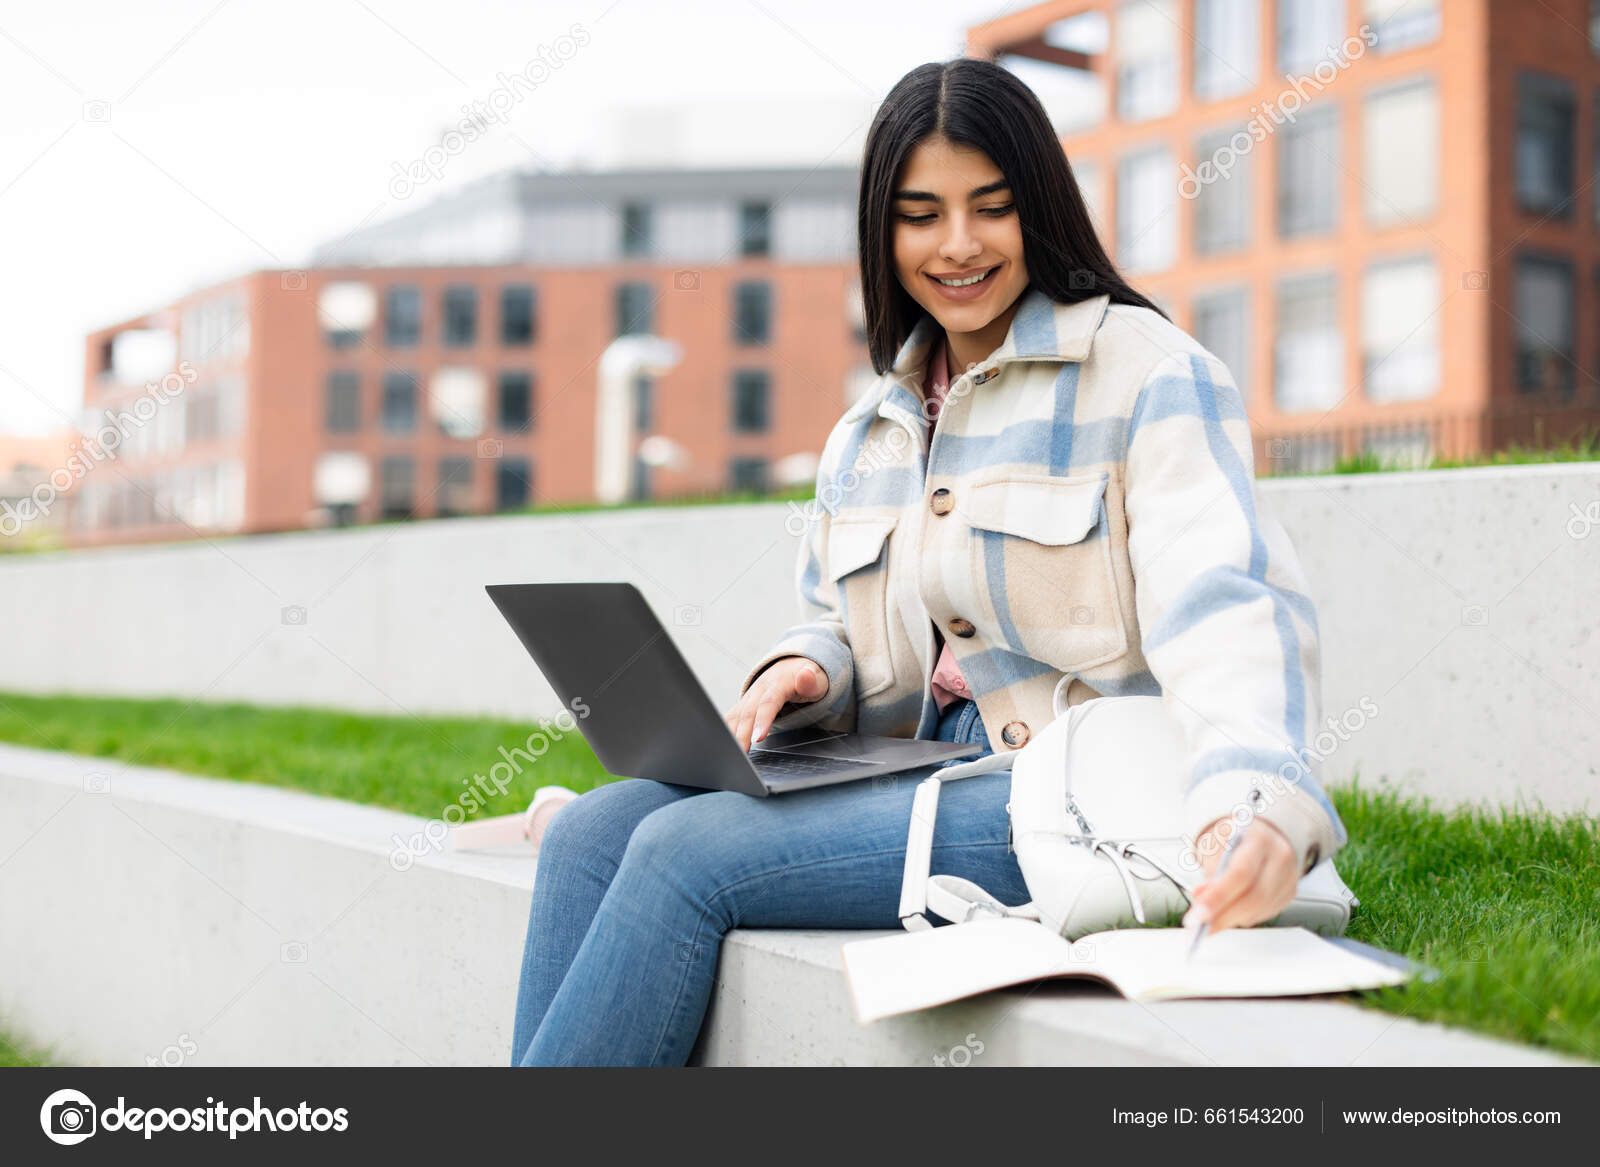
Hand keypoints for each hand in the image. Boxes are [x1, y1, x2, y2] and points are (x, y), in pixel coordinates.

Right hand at [724, 656, 827, 751]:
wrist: (793, 666)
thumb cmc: (807, 678)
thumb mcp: (817, 680)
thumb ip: (812, 681)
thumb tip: (806, 673)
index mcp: (778, 683)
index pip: (768, 702)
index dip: (762, 720)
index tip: (758, 738)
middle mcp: (760, 689)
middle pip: (748, 713)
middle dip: (742, 735)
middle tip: (741, 755)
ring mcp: (750, 697)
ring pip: (736, 716)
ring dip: (731, 735)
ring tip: (731, 755)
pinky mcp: (744, 704)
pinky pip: (731, 718)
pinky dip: (725, 731)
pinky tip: (724, 746)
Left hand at [1182, 816, 1297, 933]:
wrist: (1262, 833)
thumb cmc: (1234, 839)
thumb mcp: (1216, 843)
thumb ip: (1209, 870)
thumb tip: (1201, 899)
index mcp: (1259, 838)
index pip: (1241, 872)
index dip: (1218, 897)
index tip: (1198, 915)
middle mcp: (1280, 857)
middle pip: (1255, 896)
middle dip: (1224, 916)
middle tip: (1200, 927)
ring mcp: (1289, 876)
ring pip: (1260, 909)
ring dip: (1231, 919)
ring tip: (1209, 921)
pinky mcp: (1290, 892)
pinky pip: (1265, 913)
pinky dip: (1243, 917)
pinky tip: (1229, 913)